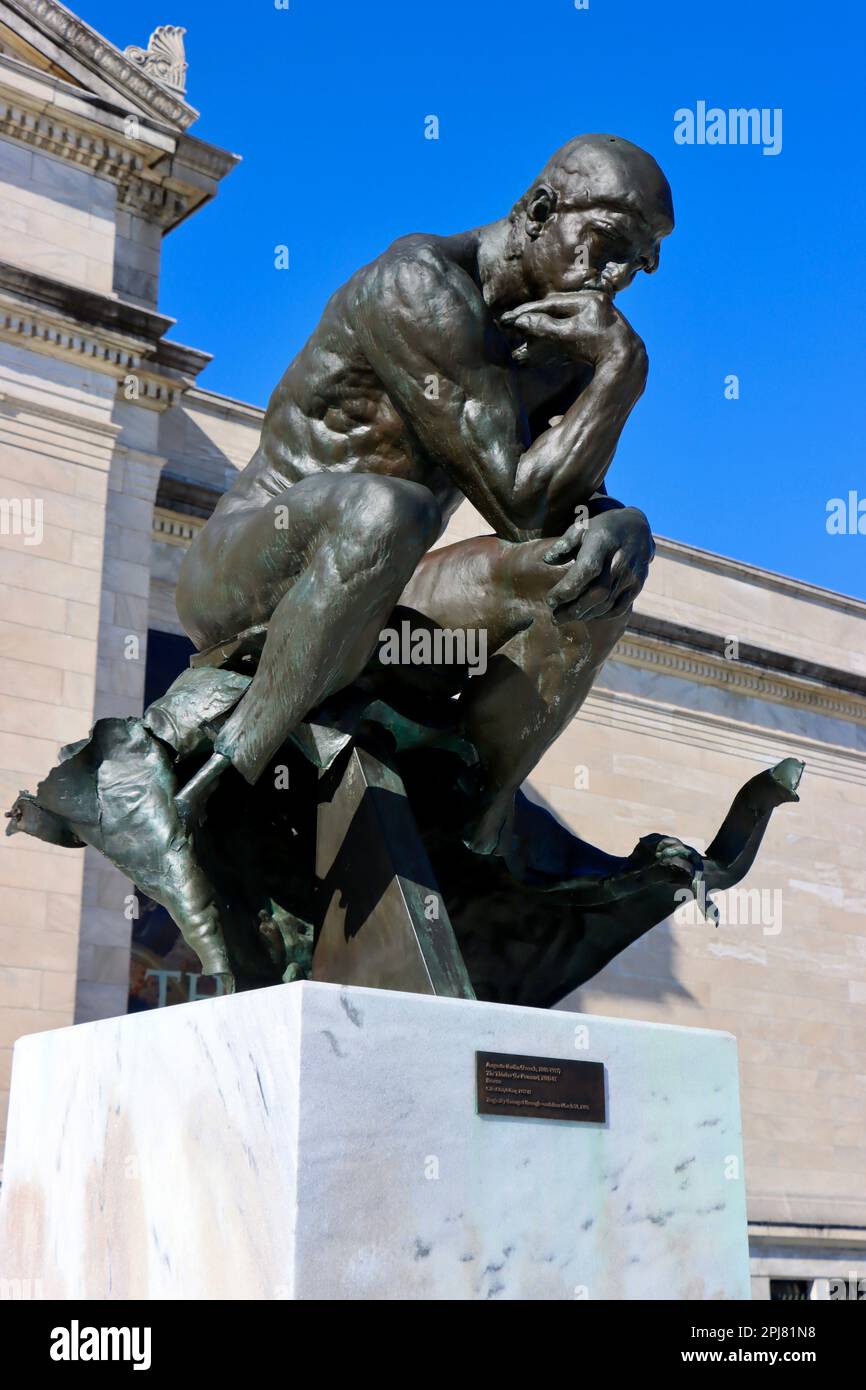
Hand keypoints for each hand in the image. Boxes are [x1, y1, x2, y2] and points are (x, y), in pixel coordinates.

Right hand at [500, 290, 645, 370]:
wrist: (625, 361)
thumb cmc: (596, 347)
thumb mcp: (567, 336)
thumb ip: (544, 327)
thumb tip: (521, 321)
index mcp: (588, 298)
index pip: (552, 302)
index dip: (531, 310)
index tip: (514, 316)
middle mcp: (597, 299)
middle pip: (560, 304)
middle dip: (538, 312)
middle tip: (518, 319)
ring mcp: (602, 310)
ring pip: (569, 311)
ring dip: (550, 318)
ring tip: (532, 324)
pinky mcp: (605, 322)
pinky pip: (578, 319)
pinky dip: (563, 324)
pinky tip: (554, 331)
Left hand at [541, 506, 652, 620]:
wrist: (638, 527)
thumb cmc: (603, 528)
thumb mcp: (582, 527)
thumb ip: (564, 543)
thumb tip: (547, 560)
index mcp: (602, 542)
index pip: (586, 571)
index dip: (567, 589)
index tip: (550, 600)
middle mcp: (619, 560)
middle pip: (597, 593)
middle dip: (573, 609)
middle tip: (554, 617)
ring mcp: (631, 574)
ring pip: (607, 603)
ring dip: (584, 615)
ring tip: (565, 618)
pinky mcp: (638, 585)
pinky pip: (619, 608)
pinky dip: (601, 615)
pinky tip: (586, 614)